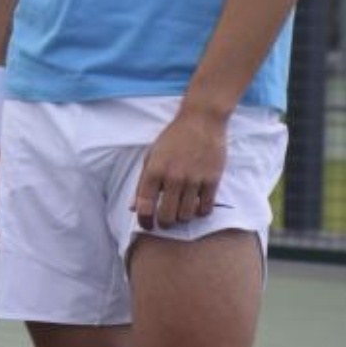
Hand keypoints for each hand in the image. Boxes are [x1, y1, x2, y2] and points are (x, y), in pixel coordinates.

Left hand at [132, 105, 228, 230]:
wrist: (201, 121)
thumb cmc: (173, 138)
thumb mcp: (151, 155)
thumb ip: (142, 182)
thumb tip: (133, 207)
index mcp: (154, 170)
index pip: (145, 206)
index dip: (144, 221)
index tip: (147, 225)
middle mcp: (173, 177)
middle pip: (167, 217)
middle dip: (164, 223)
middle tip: (165, 220)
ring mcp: (194, 180)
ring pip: (186, 216)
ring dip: (182, 218)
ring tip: (181, 211)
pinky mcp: (212, 180)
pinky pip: (205, 209)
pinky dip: (199, 212)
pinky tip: (196, 205)